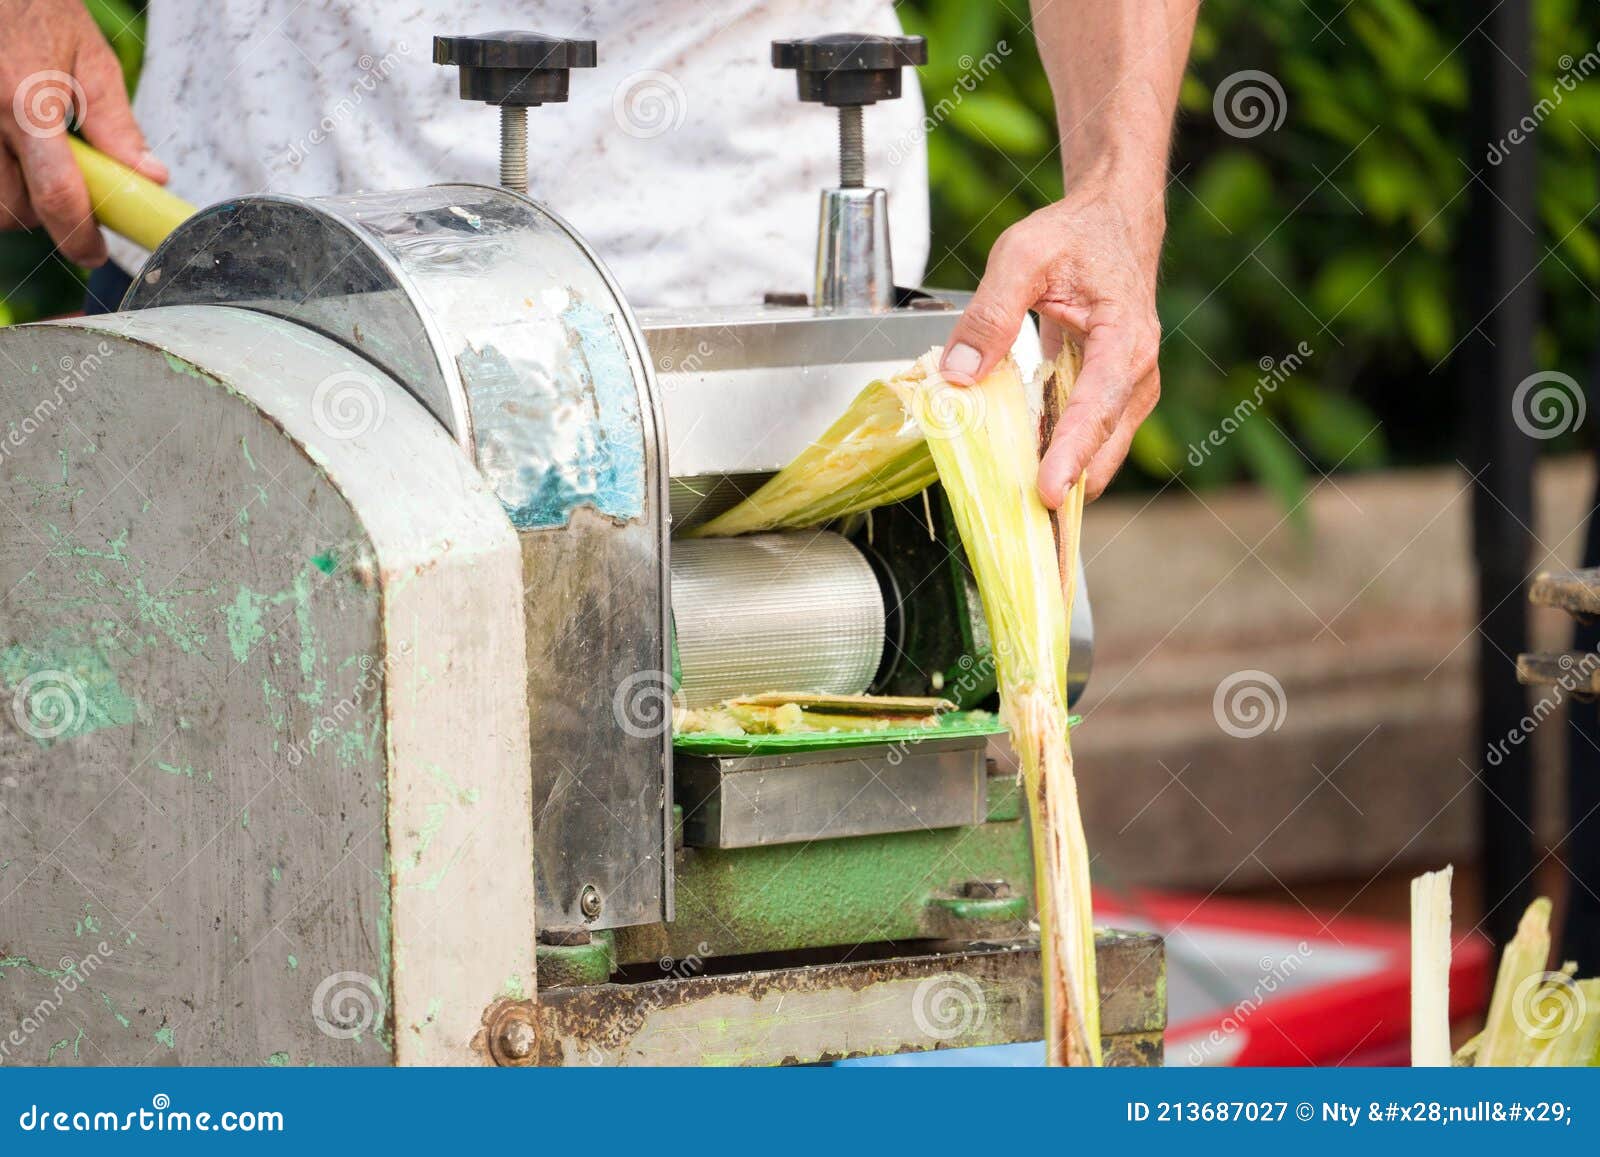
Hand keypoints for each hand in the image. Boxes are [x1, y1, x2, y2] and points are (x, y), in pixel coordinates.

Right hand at [0, 0, 167, 264]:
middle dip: (46, 214)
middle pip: (14, 208)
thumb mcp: (88, 57)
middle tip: (70, 191)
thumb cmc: (35, 8)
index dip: (79, 236)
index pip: (56, 194)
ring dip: (14, 198)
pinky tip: (13, 154)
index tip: (95, 253)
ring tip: (36, 163)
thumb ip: (116, 123)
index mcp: (27, 102)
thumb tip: (150, 177)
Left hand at [940, 175, 1164, 506]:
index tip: (1048, 493)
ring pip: (1095, 452)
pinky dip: (1052, 460)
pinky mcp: (1105, 398)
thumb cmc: (1076, 236)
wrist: (1113, 223)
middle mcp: (1135, 374)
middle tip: (1029, 529)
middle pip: (1103, 447)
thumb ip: (990, 313)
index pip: (1098, 408)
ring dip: (1061, 481)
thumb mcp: (1022, 256)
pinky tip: (1018, 479)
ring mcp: (1124, 392)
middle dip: (1069, 488)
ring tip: (1021, 519)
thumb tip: (958, 374)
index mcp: (1126, 339)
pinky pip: (1079, 439)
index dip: (1072, 454)